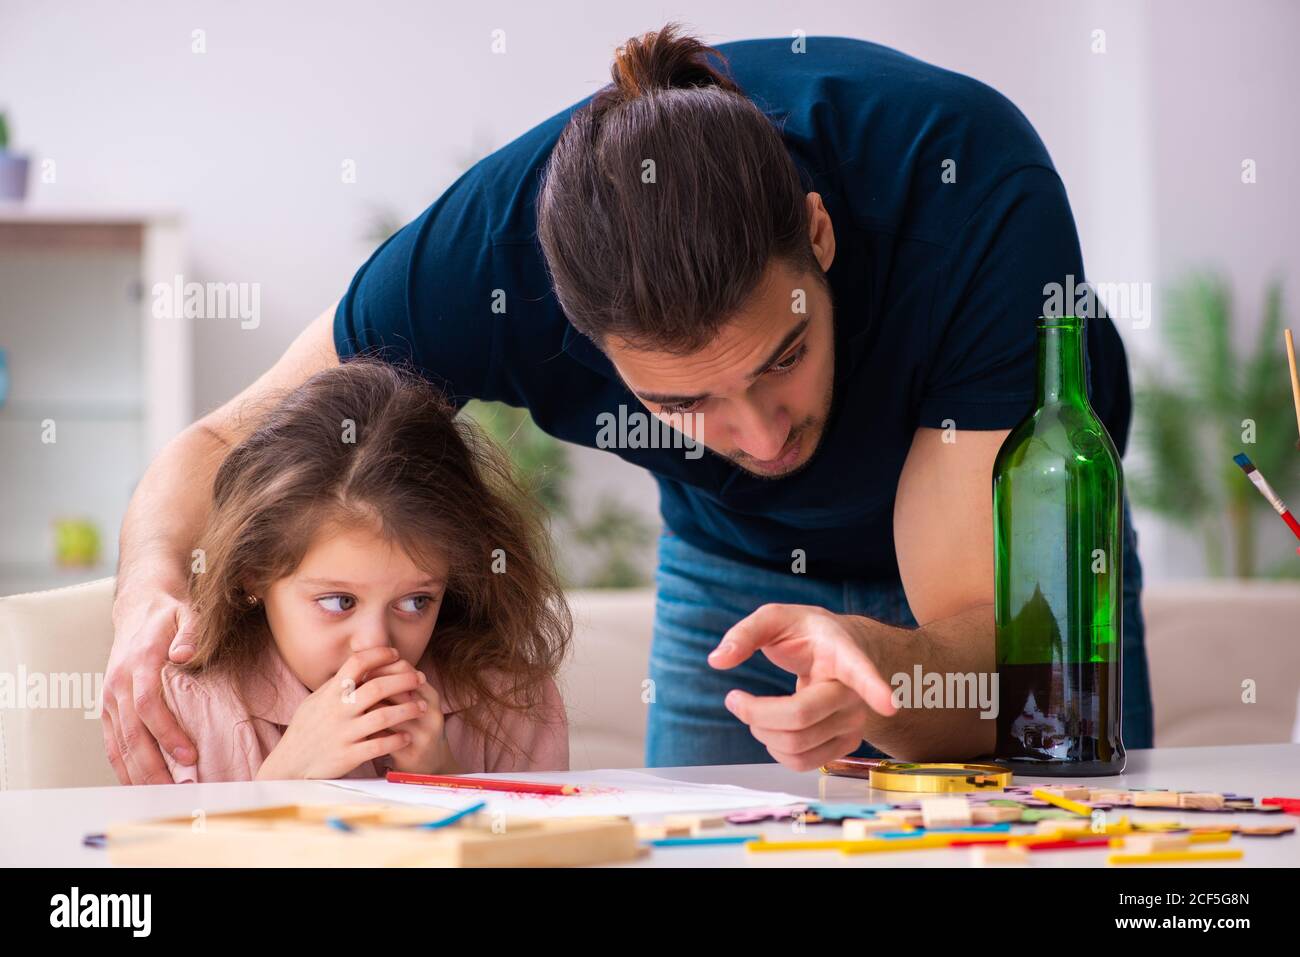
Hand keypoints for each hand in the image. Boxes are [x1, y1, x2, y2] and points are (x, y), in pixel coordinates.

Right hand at [104, 582, 199, 783]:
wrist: (140, 608)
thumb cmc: (169, 615)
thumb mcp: (187, 615)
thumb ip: (189, 634)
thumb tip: (184, 655)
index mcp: (138, 664)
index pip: (148, 706)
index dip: (167, 733)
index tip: (190, 755)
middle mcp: (118, 684)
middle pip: (131, 734)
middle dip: (153, 766)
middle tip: (177, 790)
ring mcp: (110, 698)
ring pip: (119, 743)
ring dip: (138, 773)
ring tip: (161, 796)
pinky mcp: (108, 707)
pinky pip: (112, 742)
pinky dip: (123, 766)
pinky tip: (139, 783)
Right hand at [256, 647, 426, 779]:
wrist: (289, 765)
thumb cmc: (306, 730)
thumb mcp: (315, 701)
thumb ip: (337, 684)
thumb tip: (359, 663)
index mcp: (330, 693)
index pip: (357, 663)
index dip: (379, 654)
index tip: (396, 654)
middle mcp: (337, 711)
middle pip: (377, 687)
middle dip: (404, 680)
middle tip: (420, 678)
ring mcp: (343, 734)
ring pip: (384, 716)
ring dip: (408, 710)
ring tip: (423, 706)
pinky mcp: (348, 756)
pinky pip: (379, 746)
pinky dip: (397, 740)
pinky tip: (408, 736)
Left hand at [361, 658, 458, 773]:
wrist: (431, 766)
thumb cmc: (415, 729)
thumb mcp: (414, 704)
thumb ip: (397, 686)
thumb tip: (366, 665)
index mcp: (430, 695)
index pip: (403, 669)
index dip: (379, 667)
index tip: (363, 673)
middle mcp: (430, 712)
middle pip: (396, 688)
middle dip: (370, 688)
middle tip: (353, 690)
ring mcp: (423, 734)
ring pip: (387, 713)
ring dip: (366, 709)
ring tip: (353, 709)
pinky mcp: (411, 754)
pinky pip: (384, 738)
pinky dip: (368, 733)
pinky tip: (358, 731)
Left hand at [707, 603, 897, 771]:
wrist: (842, 652)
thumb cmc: (807, 633)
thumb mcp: (776, 618)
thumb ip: (744, 633)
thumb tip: (717, 660)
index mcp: (844, 653)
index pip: (861, 671)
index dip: (874, 688)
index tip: (890, 705)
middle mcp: (855, 693)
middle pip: (799, 716)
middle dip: (754, 712)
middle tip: (733, 698)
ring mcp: (854, 723)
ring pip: (797, 744)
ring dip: (760, 731)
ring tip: (752, 709)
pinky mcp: (846, 745)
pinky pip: (802, 762)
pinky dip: (773, 749)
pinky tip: (771, 727)